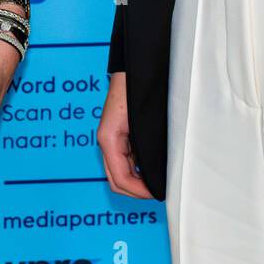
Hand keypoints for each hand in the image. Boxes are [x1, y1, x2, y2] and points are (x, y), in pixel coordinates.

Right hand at [98, 71, 152, 198]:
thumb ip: (144, 149)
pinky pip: (123, 160)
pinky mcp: (117, 134)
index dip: (138, 192)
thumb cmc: (136, 88)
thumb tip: (154, 173)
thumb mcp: (142, 122)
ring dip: (136, 182)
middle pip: (116, 181)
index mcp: (109, 139)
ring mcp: (110, 138)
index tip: (156, 194)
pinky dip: (135, 170)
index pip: (120, 179)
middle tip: (157, 194)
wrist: (133, 69)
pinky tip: (151, 169)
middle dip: (135, 192)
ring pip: (118, 172)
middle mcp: (106, 141)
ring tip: (156, 184)